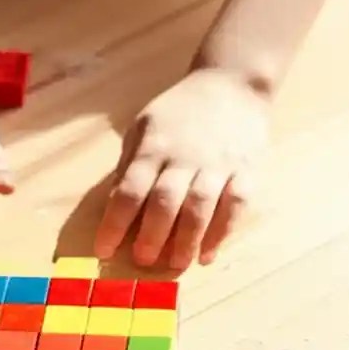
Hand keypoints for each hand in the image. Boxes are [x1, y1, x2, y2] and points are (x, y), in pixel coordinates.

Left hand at [96, 69, 268, 268]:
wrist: (232, 84)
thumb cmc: (179, 111)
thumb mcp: (143, 126)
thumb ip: (130, 164)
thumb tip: (117, 204)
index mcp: (154, 146)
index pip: (130, 190)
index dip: (115, 223)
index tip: (103, 250)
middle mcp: (185, 157)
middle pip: (165, 203)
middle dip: (151, 236)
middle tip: (141, 261)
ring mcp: (218, 165)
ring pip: (200, 208)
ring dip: (186, 241)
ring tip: (174, 265)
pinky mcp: (245, 171)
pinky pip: (235, 207)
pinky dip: (221, 234)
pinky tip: (207, 254)